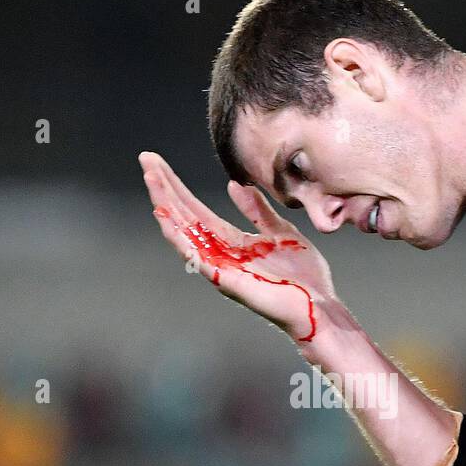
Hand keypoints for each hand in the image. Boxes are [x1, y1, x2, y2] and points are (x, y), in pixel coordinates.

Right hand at [139, 151, 335, 340]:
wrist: (318, 306)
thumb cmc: (303, 277)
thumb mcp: (281, 231)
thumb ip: (257, 210)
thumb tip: (234, 185)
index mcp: (233, 242)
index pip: (197, 209)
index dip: (178, 186)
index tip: (159, 163)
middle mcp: (220, 254)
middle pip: (184, 215)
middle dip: (165, 188)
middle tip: (146, 159)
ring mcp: (220, 267)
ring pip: (184, 232)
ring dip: (166, 205)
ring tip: (151, 179)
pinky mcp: (225, 280)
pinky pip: (196, 256)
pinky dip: (178, 236)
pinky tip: (164, 217)